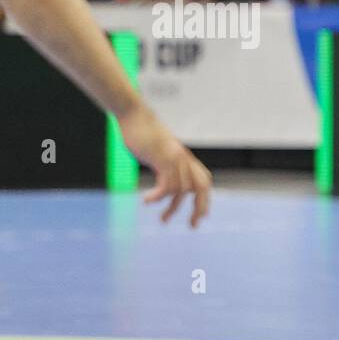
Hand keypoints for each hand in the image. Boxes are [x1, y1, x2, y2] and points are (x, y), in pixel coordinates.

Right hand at [118, 105, 212, 226]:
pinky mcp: (162, 158)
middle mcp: (184, 158)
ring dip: (172, 209)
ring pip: (181, 190)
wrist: (133, 114)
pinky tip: (147, 201)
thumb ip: (163, 162)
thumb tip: (163, 174)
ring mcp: (174, 158)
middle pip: (201, 187)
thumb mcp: (157, 149)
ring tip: (162, 220)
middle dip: (200, 208)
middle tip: (194, 225)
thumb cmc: (141, 131)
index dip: (205, 197)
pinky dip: (159, 196)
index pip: (203, 180)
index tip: (203, 215)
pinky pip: (166, 185)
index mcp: (184, 157)